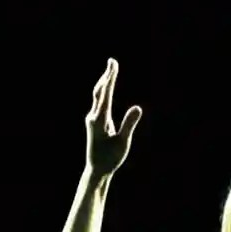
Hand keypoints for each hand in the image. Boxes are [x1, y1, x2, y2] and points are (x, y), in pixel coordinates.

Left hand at [85, 58, 142, 175]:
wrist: (97, 169)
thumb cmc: (110, 158)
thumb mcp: (123, 142)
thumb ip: (129, 124)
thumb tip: (138, 108)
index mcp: (100, 119)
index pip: (106, 93)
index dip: (110, 77)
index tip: (113, 63)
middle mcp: (93, 116)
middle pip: (99, 91)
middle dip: (107, 75)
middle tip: (112, 61)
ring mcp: (92, 119)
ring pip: (98, 96)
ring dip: (105, 82)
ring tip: (111, 70)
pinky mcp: (94, 123)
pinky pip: (99, 102)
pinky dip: (104, 91)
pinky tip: (106, 88)